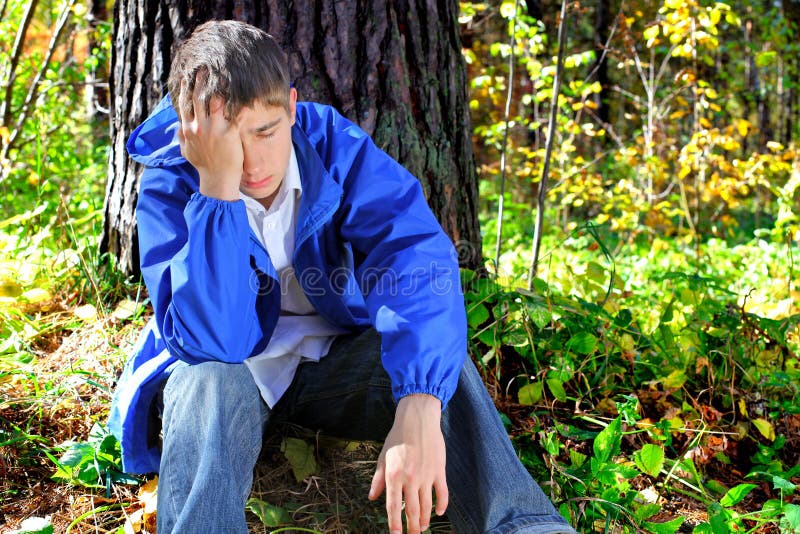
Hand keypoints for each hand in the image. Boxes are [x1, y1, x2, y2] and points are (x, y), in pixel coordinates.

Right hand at [176, 80, 241, 200]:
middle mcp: (199, 126)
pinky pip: (234, 112)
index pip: (184, 103)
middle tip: (205, 67)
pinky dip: (237, 100)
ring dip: (218, 86)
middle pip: (198, 96)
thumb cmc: (203, 166)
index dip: (185, 88)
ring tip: (223, 73)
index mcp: (188, 128)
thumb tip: (178, 125)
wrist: (217, 181)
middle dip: (200, 80)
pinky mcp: (229, 133)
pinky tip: (241, 90)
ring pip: (215, 100)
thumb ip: (181, 136)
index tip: (187, 76)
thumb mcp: (186, 151)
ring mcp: (214, 129)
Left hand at [369, 394, 447, 533]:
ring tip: (422, 528)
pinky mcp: (439, 470)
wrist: (418, 419)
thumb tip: (372, 497)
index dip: (394, 523)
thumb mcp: (383, 457)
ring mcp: (426, 475)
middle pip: (411, 510)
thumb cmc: (397, 437)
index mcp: (394, 475)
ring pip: (426, 505)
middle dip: (411, 527)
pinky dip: (441, 505)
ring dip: (425, 520)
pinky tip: (438, 512)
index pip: (393, 506)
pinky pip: (442, 493)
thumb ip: (378, 479)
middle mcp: (410, 478)